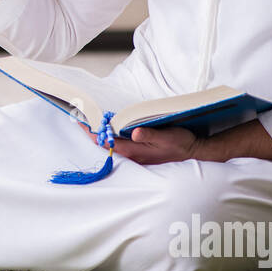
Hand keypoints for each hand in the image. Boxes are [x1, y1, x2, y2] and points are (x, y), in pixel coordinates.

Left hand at [83, 124, 199, 165]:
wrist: (192, 150)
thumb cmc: (180, 142)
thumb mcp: (167, 136)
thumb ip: (150, 134)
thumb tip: (134, 133)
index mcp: (134, 150)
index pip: (106, 141)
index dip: (92, 131)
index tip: (81, 120)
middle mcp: (131, 155)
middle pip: (104, 144)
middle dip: (91, 131)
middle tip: (79, 116)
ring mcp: (134, 155)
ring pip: (110, 144)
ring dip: (99, 133)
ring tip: (88, 119)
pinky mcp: (138, 152)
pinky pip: (118, 144)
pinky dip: (109, 135)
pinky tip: (107, 127)